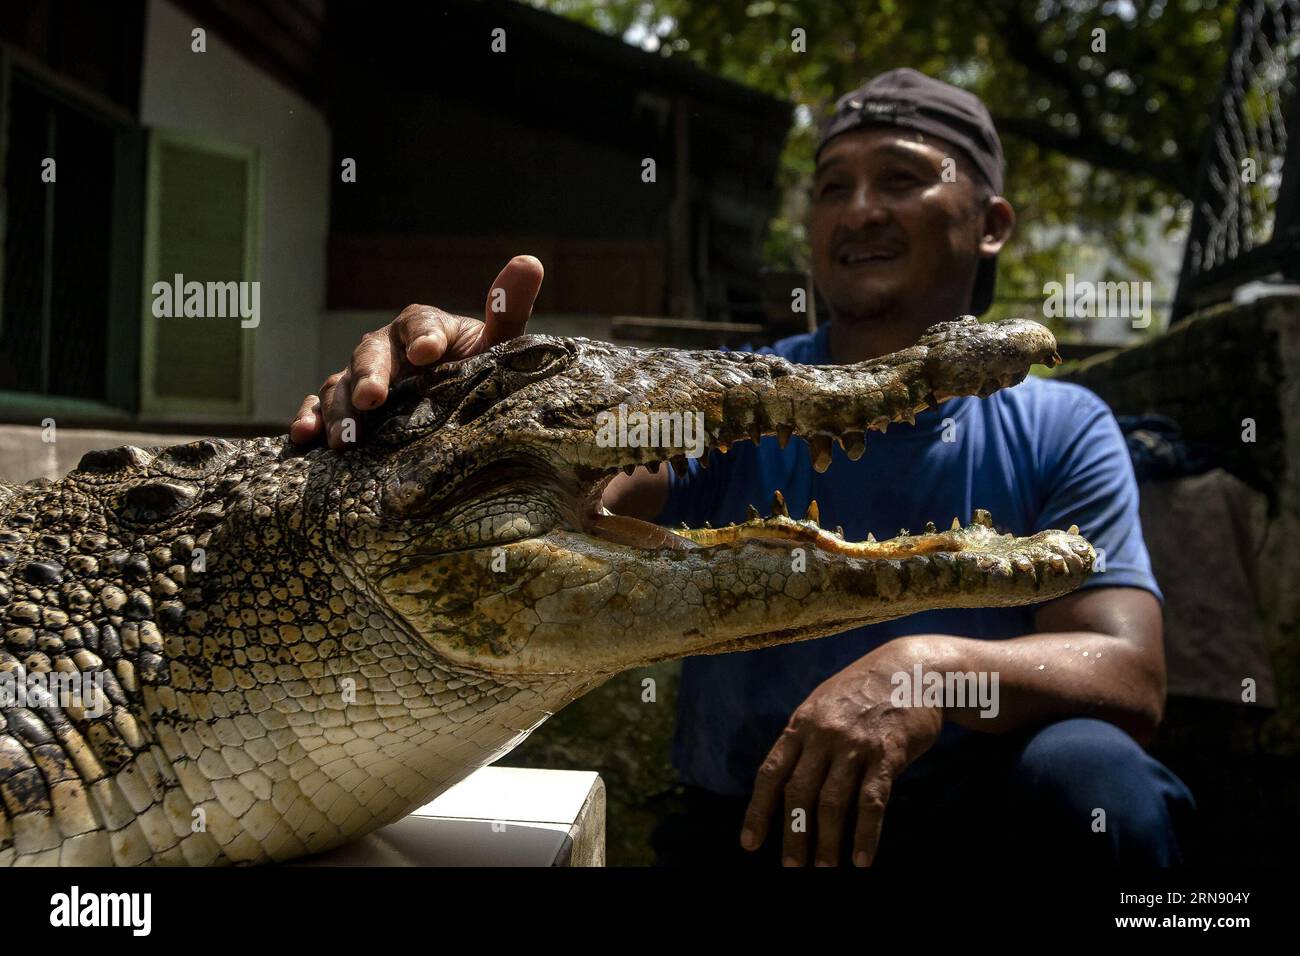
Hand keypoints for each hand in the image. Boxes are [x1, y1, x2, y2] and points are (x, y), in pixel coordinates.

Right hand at [291, 255, 544, 447]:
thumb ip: (509, 310)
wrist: (463, 415)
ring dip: (338, 409)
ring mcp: (361, 379)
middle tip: (372, 399)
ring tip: (343, 439)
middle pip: (371, 353)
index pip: (418, 321)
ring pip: (341, 385)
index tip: (429, 353)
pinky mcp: (345, 409)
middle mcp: (388, 349)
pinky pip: (319, 408)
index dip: (422, 334)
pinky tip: (306, 437)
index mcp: (425, 329)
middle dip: (370, 375)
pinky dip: (309, 419)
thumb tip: (530, 261)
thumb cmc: (481, 376)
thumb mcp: (499, 349)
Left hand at [739, 637, 944, 866]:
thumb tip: (781, 780)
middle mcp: (823, 734)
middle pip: (799, 793)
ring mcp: (855, 743)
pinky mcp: (889, 752)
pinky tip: (861, 860)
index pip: (771, 773)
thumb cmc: (864, 691)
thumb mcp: (823, 704)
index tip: (750, 845)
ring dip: (827, 843)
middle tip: (791, 870)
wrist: (913, 667)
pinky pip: (872, 801)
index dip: (759, 812)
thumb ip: (804, 738)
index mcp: (801, 724)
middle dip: (793, 837)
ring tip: (824, 871)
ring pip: (832, 802)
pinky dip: (866, 834)